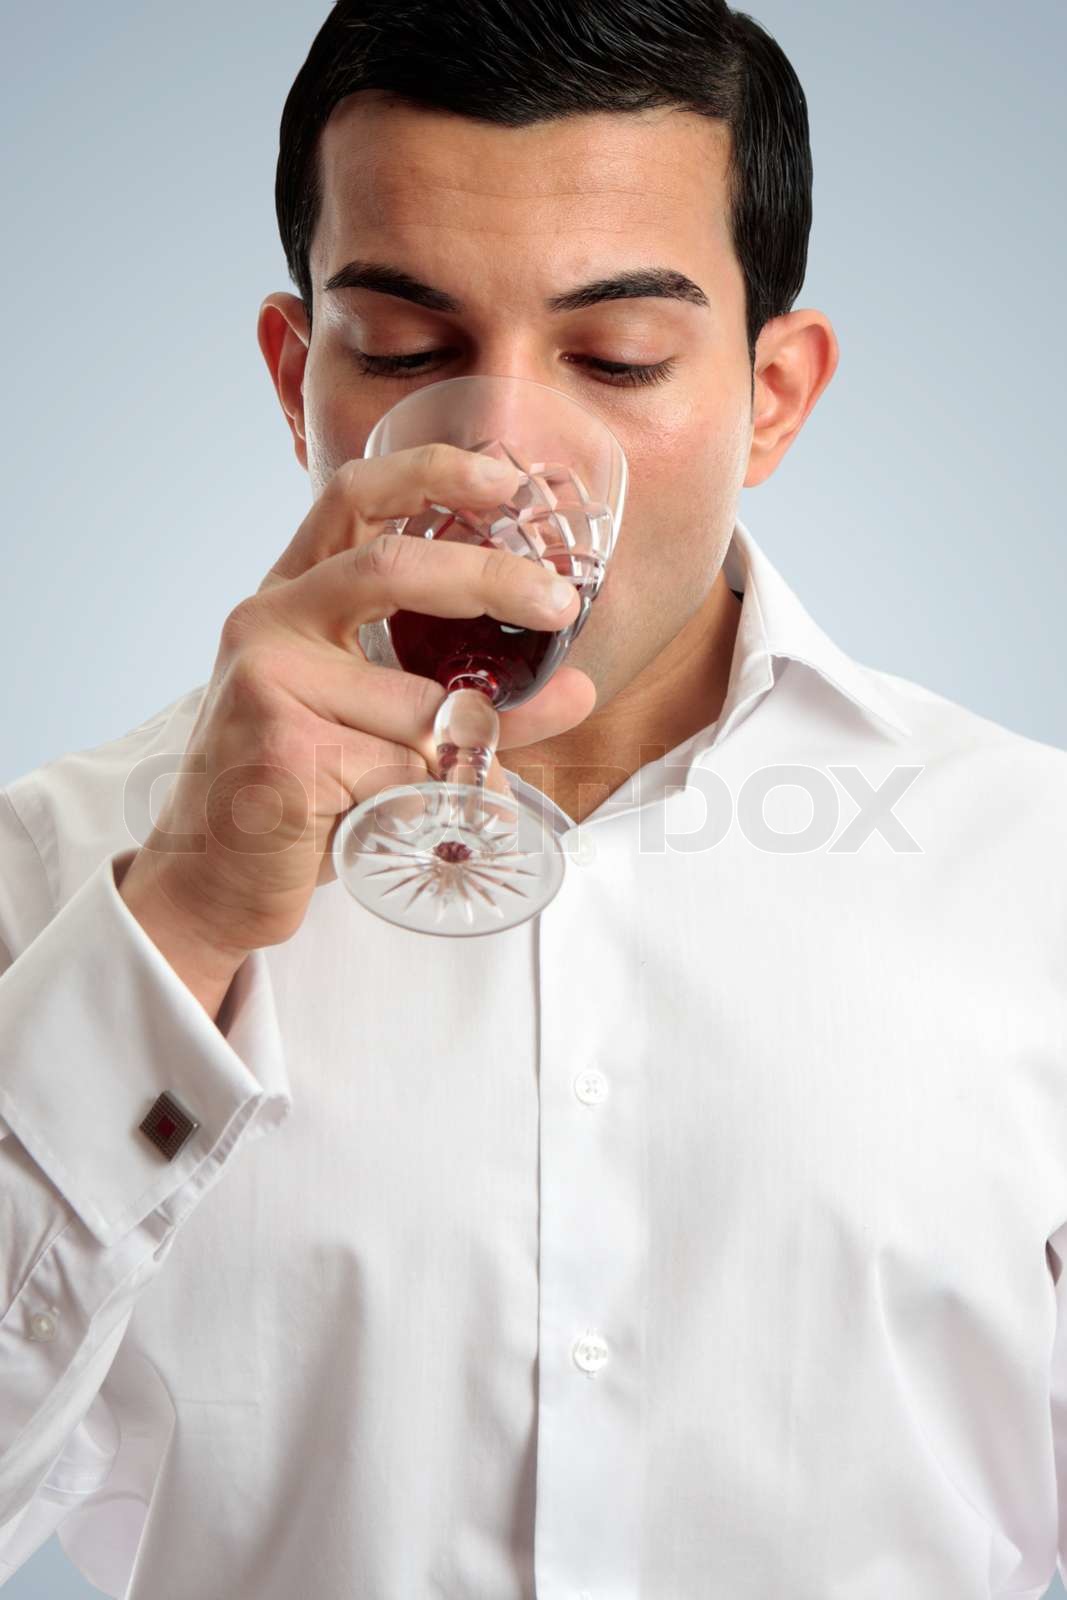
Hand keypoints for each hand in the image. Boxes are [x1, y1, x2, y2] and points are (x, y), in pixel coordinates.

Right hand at [119, 445, 595, 970]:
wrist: (211, 882)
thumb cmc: (301, 797)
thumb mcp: (381, 729)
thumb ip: (470, 701)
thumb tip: (580, 689)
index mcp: (290, 597)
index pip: (352, 497)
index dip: (431, 473)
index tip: (504, 477)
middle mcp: (268, 621)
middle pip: (393, 566)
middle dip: (488, 577)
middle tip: (557, 600)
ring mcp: (266, 680)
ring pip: (418, 705)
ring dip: (460, 757)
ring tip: (457, 799)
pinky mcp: (282, 747)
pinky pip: (402, 767)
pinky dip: (431, 802)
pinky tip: (403, 825)